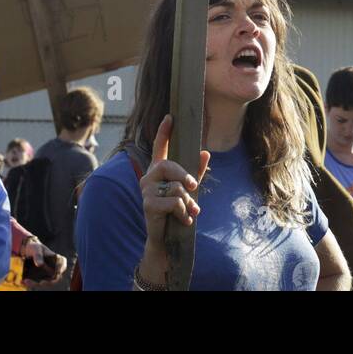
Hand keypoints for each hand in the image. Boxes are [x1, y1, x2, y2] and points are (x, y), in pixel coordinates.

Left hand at [20, 239, 67, 288]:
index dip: (61, 268)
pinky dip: (32, 283)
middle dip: (49, 282)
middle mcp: (54, 267)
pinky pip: (37, 282)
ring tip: (26, 281)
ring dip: (37, 284)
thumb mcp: (36, 249)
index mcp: (56, 258)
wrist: (27, 251)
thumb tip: (40, 265)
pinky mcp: (40, 277)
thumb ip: (38, 256)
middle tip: (41, 283)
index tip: (57, 272)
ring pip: (46, 282)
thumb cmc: (35, 247)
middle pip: (55, 277)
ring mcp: (47, 273)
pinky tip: (24, 281)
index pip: (62, 263)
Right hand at [140, 114, 209, 251]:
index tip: (170, 116)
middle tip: (193, 186)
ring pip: (175, 187)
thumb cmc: (177, 210)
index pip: (160, 147)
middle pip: (169, 165)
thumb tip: (206, 152)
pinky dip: (184, 211)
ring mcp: (146, 190)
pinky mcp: (148, 204)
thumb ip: (196, 172)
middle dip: (184, 176)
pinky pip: (174, 202)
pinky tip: (184, 219)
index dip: (164, 131)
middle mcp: (149, 177)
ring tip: (189, 211)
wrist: (167, 237)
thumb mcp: (189, 190)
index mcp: (159, 170)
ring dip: (188, 202)